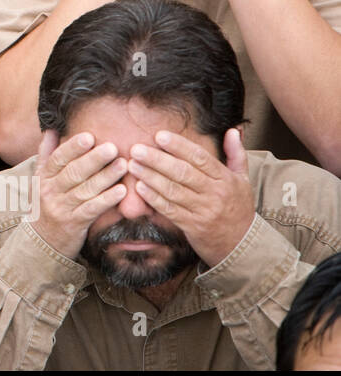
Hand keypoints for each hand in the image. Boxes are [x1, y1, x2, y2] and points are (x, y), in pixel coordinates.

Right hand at [30, 130, 129, 258]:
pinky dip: (107, 200)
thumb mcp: (40, 179)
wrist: (41, 240)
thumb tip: (50, 129)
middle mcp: (51, 191)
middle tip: (112, 147)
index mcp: (44, 177)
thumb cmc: (46, 203)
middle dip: (94, 159)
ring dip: (106, 177)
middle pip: (73, 173)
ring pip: (85, 190)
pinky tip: (121, 191)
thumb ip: (46, 154)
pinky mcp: (75, 224)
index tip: (89, 136)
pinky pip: (92, 210)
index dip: (73, 147)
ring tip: (123, 165)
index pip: (57, 159)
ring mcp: (62, 208)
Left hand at [126, 128, 255, 267]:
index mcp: (225, 179)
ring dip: (150, 177)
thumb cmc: (238, 207)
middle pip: (183, 173)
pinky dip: (153, 198)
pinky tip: (139, 188)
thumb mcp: (243, 180)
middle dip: (157, 160)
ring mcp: (203, 211)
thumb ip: (236, 154)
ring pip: (173, 191)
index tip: (159, 136)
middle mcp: (215, 193)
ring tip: (132, 165)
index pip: (200, 158)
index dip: (179, 146)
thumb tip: (234, 130)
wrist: (242, 245)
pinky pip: (170, 210)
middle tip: (137, 149)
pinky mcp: (192, 226)